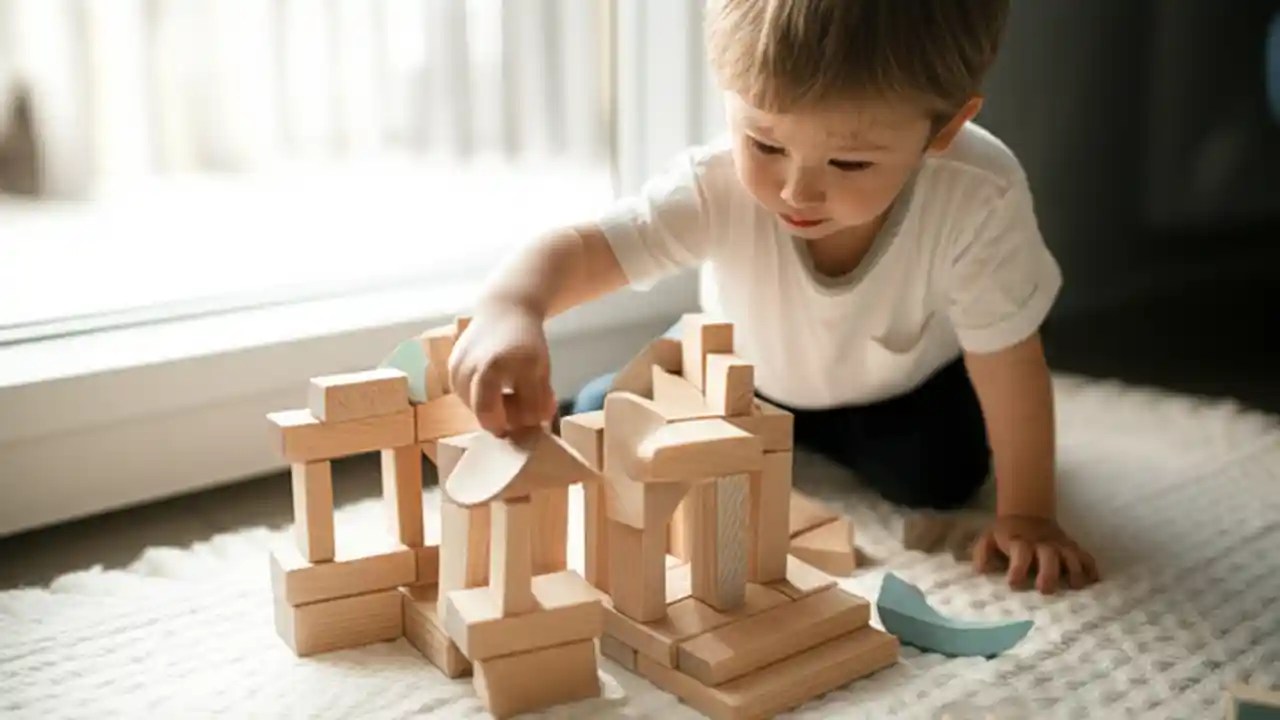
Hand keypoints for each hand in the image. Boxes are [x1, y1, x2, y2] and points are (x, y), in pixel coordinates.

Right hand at [447, 301, 556, 436]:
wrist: (503, 311)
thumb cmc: (526, 341)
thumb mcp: (541, 370)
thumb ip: (540, 401)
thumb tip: (538, 425)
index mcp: (498, 368)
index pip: (502, 417)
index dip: (516, 425)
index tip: (528, 419)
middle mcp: (473, 369)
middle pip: (485, 416)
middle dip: (504, 419)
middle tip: (519, 406)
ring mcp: (459, 368)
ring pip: (473, 408)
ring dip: (491, 408)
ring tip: (507, 393)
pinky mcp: (451, 367)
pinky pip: (464, 396)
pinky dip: (478, 397)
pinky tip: (492, 385)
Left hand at [971, 515, 1099, 593]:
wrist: (1027, 515)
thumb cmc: (1006, 535)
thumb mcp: (987, 539)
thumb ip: (982, 553)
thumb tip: (980, 570)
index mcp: (1020, 542)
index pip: (1020, 552)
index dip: (1017, 567)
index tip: (1013, 583)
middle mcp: (1042, 543)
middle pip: (1049, 555)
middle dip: (1049, 572)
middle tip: (1045, 590)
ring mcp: (1060, 545)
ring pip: (1072, 555)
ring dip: (1075, 570)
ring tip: (1076, 586)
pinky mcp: (1073, 549)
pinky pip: (1087, 557)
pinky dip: (1092, 568)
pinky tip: (1096, 582)